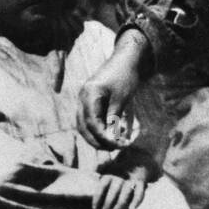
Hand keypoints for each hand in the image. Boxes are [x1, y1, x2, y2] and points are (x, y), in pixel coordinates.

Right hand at [78, 29, 148, 149]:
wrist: (126, 59)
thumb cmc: (126, 76)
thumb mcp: (122, 97)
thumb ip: (114, 116)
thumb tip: (110, 137)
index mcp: (89, 94)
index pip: (92, 122)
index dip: (103, 137)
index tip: (117, 145)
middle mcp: (82, 97)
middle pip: (84, 126)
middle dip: (98, 141)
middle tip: (115, 148)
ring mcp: (83, 99)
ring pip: (83, 125)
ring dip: (96, 138)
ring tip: (112, 145)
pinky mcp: (88, 101)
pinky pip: (88, 120)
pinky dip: (96, 130)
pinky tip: (108, 136)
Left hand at [92, 174, 142, 208]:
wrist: (137, 162)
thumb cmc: (117, 173)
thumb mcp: (106, 171)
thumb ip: (97, 174)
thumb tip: (91, 172)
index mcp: (109, 174)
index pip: (102, 185)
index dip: (98, 197)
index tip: (94, 208)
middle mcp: (120, 177)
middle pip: (113, 190)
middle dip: (108, 203)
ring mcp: (131, 180)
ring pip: (125, 193)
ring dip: (120, 204)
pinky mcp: (141, 183)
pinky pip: (139, 193)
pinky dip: (136, 201)